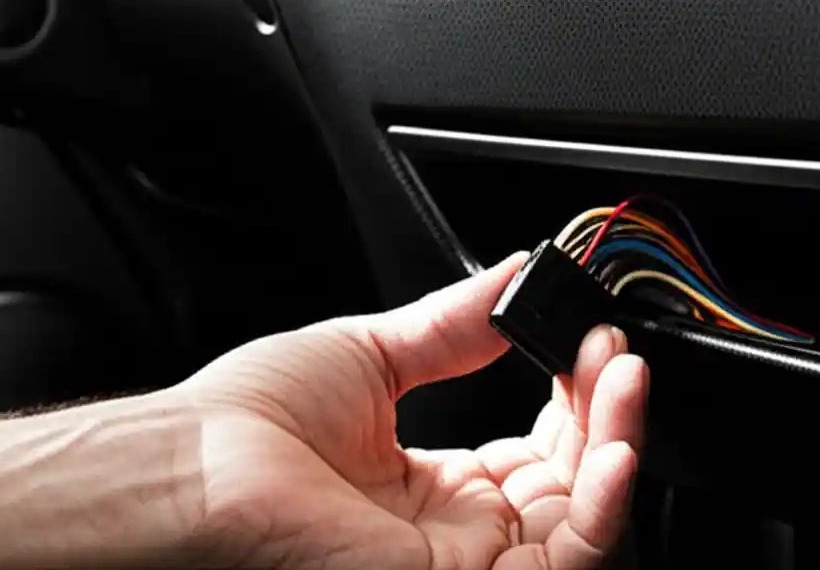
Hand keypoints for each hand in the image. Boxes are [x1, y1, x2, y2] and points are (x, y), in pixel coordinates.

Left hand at [176, 253, 650, 568]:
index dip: (573, 392)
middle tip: (610, 346)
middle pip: (572, 482)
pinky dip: (603, 505)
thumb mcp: (375, 353)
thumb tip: (515, 278)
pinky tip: (616, 445)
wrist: (196, 467)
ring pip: (581, 520)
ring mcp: (463, 564)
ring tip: (623, 373)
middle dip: (605, 409)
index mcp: (436, 487)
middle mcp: (458, 532)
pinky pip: (565, 559)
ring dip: (617, 444)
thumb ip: (456, 325)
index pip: (542, 447)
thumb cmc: (248, 426)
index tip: (585, 335)